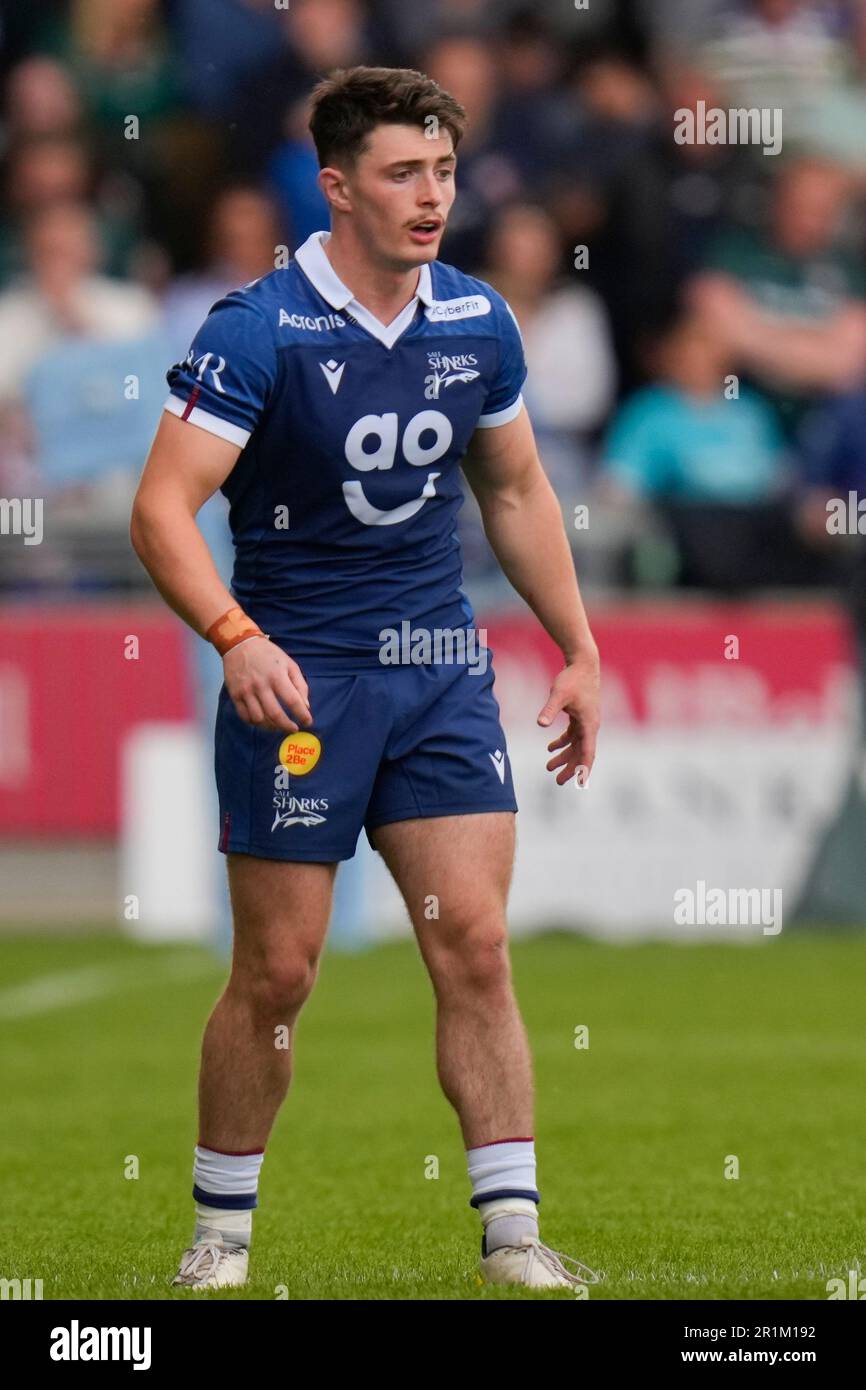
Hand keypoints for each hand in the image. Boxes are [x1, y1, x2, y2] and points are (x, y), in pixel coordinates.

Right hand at [223, 637, 311, 732]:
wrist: (240, 644)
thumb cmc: (269, 655)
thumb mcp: (289, 664)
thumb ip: (300, 685)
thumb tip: (305, 707)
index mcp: (277, 676)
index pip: (292, 701)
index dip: (302, 715)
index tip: (307, 722)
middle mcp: (261, 685)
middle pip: (275, 715)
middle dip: (287, 726)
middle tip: (293, 729)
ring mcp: (246, 691)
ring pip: (259, 719)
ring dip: (271, 727)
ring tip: (278, 725)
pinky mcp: (235, 695)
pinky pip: (245, 716)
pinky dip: (255, 723)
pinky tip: (263, 721)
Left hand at [538, 646, 600, 785]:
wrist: (583, 663)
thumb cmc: (573, 678)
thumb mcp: (558, 694)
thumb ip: (549, 710)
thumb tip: (540, 723)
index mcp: (589, 724)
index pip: (588, 752)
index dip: (583, 768)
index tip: (579, 783)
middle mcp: (590, 726)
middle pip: (581, 753)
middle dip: (570, 767)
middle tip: (557, 780)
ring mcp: (586, 721)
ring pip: (576, 745)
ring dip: (564, 756)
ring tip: (549, 767)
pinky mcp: (580, 716)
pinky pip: (573, 735)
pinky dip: (562, 743)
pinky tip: (550, 747)